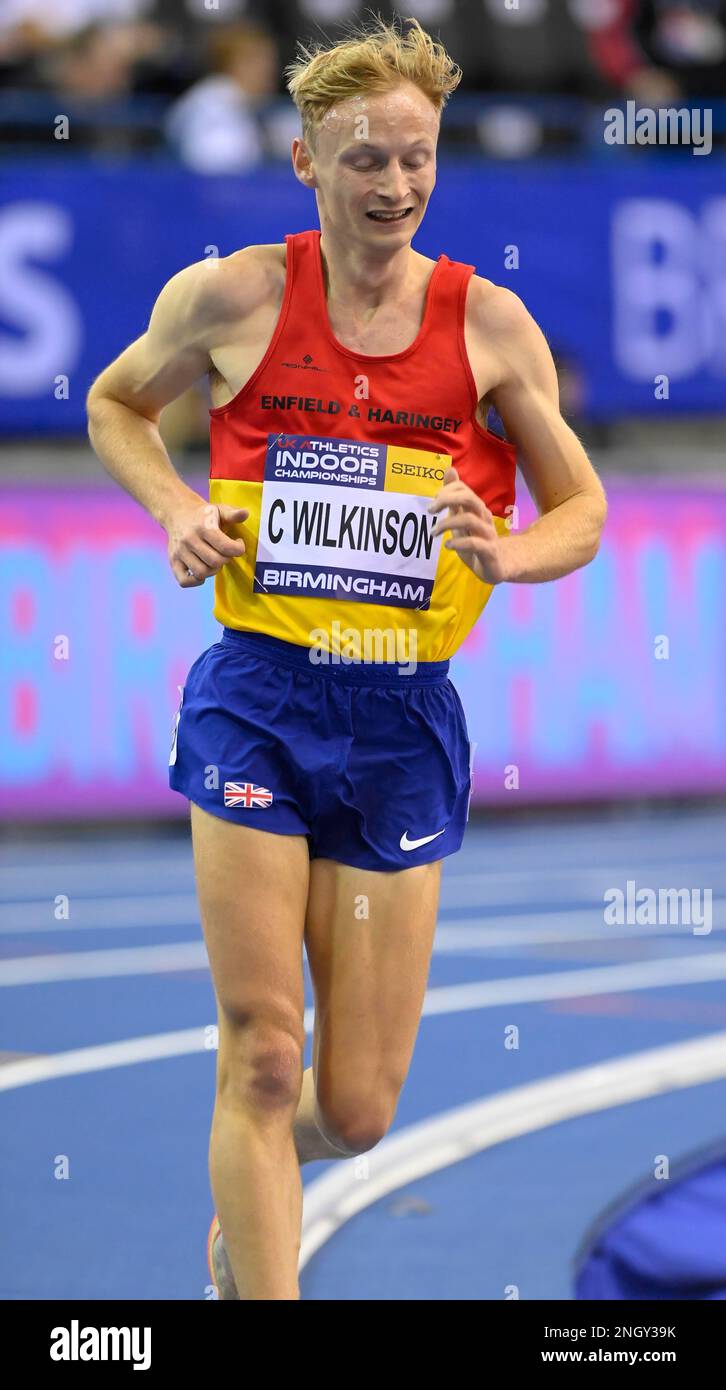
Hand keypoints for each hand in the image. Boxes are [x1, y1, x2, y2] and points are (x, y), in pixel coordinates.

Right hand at [165, 496, 248, 587]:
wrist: (177, 513)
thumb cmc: (203, 515)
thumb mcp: (219, 509)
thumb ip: (233, 513)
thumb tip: (245, 513)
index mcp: (203, 527)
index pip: (226, 547)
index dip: (238, 549)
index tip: (238, 544)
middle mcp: (189, 540)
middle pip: (215, 562)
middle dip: (226, 560)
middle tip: (225, 553)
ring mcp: (180, 552)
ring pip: (201, 573)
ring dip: (213, 570)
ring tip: (214, 561)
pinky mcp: (173, 561)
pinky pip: (184, 581)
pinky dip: (196, 581)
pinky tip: (203, 570)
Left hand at [428, 466, 507, 584]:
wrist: (498, 566)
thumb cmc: (476, 541)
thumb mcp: (462, 518)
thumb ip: (455, 499)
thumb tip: (450, 470)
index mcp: (477, 508)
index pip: (463, 488)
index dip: (446, 490)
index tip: (433, 502)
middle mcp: (484, 517)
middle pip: (469, 498)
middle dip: (447, 500)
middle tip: (430, 510)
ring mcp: (488, 534)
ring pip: (469, 519)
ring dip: (446, 524)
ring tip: (434, 532)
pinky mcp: (490, 551)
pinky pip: (475, 543)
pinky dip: (458, 543)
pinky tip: (448, 546)